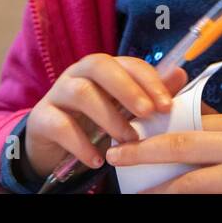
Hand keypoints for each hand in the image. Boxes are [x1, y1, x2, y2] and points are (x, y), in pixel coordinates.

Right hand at [24, 55, 187, 178]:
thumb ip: (149, 93)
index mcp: (102, 68)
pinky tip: (97, 160)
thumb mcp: (123, 110)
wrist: (52, 145)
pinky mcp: (41, 119)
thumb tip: (180, 74)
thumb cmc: (94, 122)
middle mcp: (78, 74)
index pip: (127, 63)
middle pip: (99, 65)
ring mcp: (57, 94)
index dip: (149, 80)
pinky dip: (81, 144)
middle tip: (148, 113)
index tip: (167, 106)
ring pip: (80, 92)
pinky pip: (59, 125)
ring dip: (107, 115)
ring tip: (126, 139)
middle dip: (127, 88)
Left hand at [103, 112, 221, 192]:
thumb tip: (175, 113)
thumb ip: (214, 126)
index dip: (155, 131)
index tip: (127, 134)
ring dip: (159, 189)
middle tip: (116, 156)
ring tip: (136, 192)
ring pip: (191, 184)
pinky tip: (166, 203)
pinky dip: (185, 203)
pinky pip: (206, 203)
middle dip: (144, 152)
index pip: (189, 124)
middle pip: (183, 147)